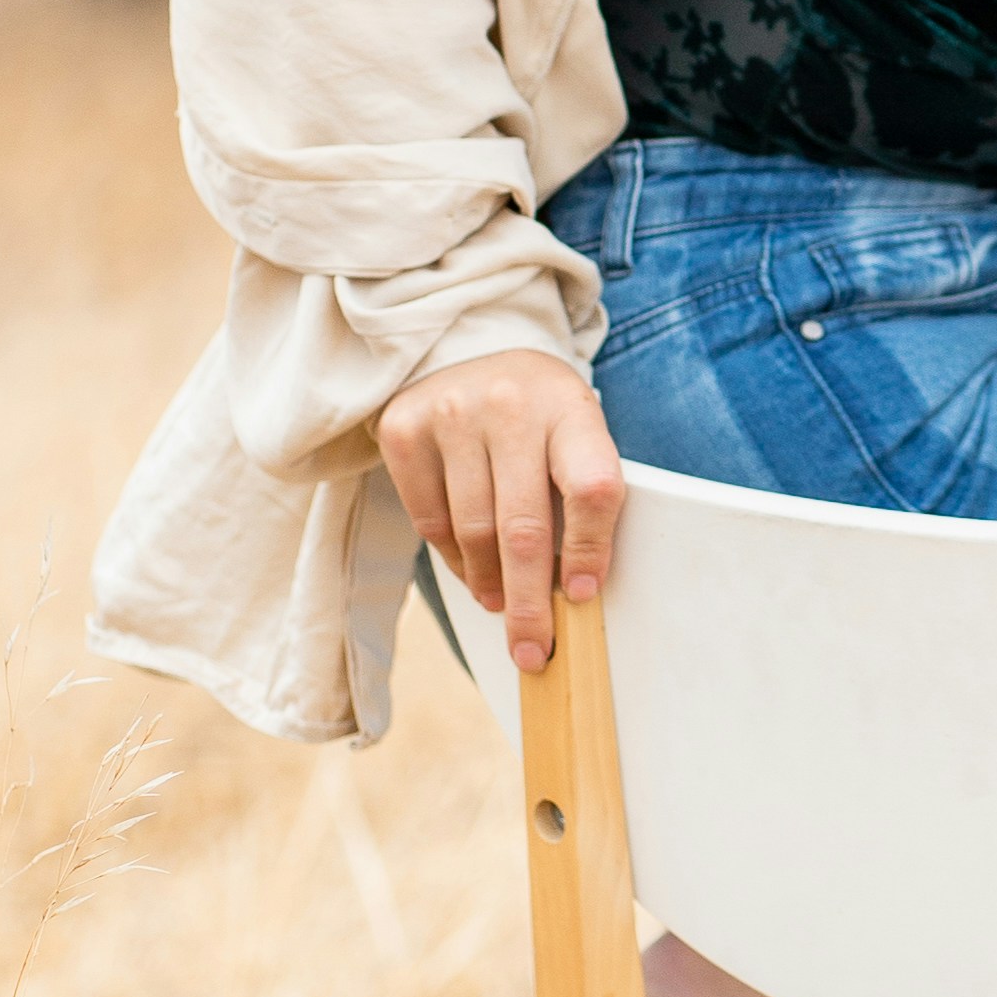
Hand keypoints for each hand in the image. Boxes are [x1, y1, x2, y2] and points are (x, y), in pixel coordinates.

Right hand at [375, 353, 625, 672]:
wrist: (469, 347)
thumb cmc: (538, 412)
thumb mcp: (574, 432)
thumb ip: (579, 494)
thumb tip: (573, 593)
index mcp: (570, 407)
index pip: (592, 488)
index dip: (591, 550)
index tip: (583, 597)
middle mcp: (510, 405)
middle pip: (524, 527)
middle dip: (529, 603)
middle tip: (533, 649)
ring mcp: (452, 412)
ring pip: (472, 532)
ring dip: (490, 584)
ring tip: (501, 605)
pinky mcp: (404, 428)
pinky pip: (429, 520)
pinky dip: (453, 558)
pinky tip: (471, 570)